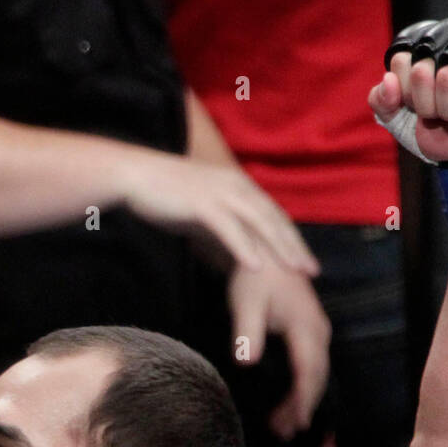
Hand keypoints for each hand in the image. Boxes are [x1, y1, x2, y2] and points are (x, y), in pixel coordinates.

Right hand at [118, 151, 320, 275]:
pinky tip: (256, 267)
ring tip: (294, 271)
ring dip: (279, 248)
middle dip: (295, 246)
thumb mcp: (202, 210)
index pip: (273, 215)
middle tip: (312, 271)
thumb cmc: (165, 196)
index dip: (293, 238)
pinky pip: (229, 228)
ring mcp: (221, 193)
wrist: (136, 175)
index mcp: (239, 186)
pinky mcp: (203, 203)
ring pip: (259, 223)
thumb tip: (233, 251)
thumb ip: (222, 226)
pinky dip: (245, 247)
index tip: (307, 261)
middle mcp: (236, 186)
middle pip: (274, 219)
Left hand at [228, 261, 330, 438]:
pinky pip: (310, 366)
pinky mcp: (309, 333)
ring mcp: (317, 332)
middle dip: (302, 406)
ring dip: (301, 400)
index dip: (304, 399)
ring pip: (314, 373)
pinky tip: (287, 402)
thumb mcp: (246, 303)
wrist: (266, 253)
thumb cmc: (256, 277)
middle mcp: (318, 332)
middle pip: (316, 377)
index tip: (298, 422)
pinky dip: (301, 387)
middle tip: (283, 432)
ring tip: (282, 426)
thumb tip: (246, 362)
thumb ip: (247, 332)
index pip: (309, 371)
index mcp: (306, 326)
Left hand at [368, 56, 447, 163]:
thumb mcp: (400, 122)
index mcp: (423, 53)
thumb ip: (382, 101)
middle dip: (426, 105)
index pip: (400, 61)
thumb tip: (388, 78)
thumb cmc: (440, 133)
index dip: (405, 94)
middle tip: (441, 114)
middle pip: (420, 70)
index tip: (419, 107)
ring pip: (444, 77)